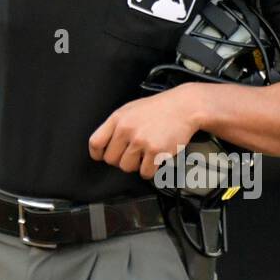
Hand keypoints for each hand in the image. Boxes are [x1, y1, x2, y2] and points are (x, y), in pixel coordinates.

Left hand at [88, 84, 203, 179]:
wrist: (184, 107)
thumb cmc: (158, 109)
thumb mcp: (130, 110)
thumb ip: (116, 126)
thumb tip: (103, 145)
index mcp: (118, 119)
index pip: (95, 143)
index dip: (98, 154)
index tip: (103, 156)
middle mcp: (126, 130)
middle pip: (111, 160)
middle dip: (121, 159)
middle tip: (133, 153)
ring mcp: (141, 141)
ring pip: (126, 168)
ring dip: (136, 165)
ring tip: (145, 153)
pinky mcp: (156, 151)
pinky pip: (145, 172)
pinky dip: (150, 170)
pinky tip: (155, 158)